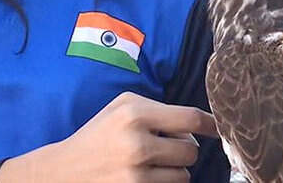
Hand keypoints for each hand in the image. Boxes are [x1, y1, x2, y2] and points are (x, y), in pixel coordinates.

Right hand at [0, 91, 218, 182]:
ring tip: (149, 165)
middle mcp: (138, 144)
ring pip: (184, 176)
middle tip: (163, 149)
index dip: (211, 124)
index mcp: (134, 114)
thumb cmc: (98, 135)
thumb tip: (199, 124)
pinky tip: (144, 177)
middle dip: (182, 151)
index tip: (219, 128)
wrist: (63, 171)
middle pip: (191, 152)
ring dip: (173, 172)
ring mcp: (136, 174)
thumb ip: (159, 109)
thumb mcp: (121, 107)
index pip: (190, 119)